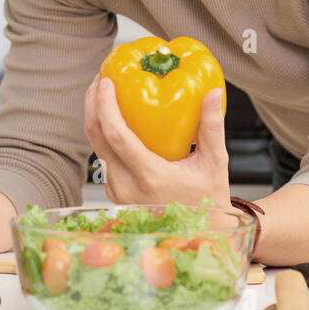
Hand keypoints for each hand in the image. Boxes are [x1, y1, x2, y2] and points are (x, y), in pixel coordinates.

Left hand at [84, 72, 230, 208]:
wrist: (198, 233)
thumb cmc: (208, 200)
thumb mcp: (215, 163)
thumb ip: (212, 127)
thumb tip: (213, 92)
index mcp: (149, 177)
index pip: (116, 136)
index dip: (105, 106)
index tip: (106, 81)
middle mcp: (126, 186)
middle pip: (96, 137)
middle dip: (93, 102)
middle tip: (101, 76)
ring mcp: (117, 192)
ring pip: (96, 147)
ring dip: (96, 116)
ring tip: (106, 91)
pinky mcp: (114, 192)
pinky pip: (104, 157)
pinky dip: (104, 133)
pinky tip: (114, 116)